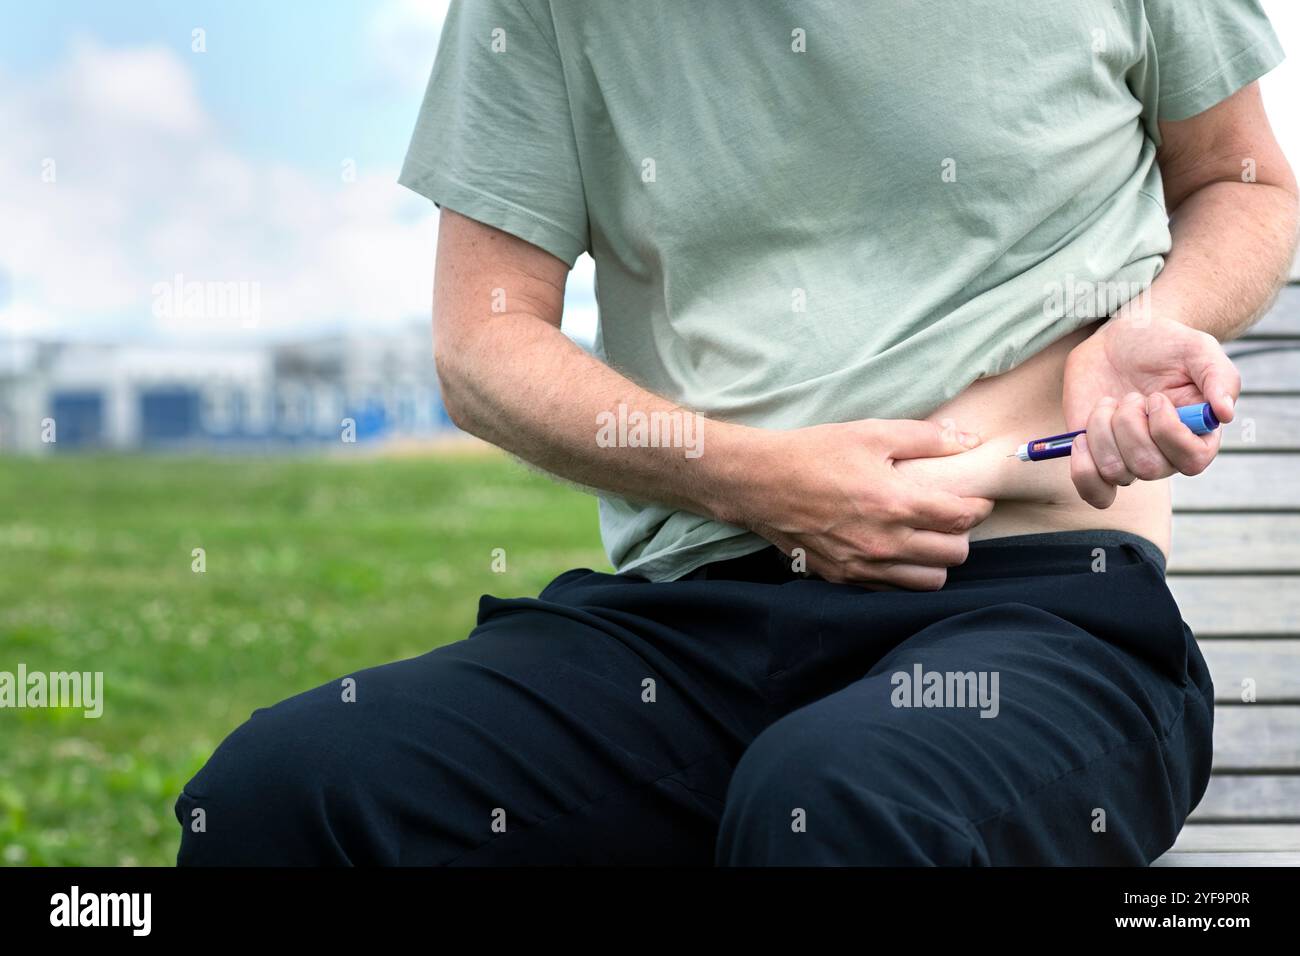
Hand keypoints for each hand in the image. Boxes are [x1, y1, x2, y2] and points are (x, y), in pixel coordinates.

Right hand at [738, 419, 993, 589]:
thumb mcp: (871, 432)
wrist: (760, 483)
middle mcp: (884, 542)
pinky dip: (904, 574)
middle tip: (949, 516)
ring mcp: (864, 565)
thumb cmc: (814, 453)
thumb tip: (968, 440)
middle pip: (954, 554)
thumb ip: (925, 438)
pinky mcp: (845, 577)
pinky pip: (893, 589)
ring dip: (936, 560)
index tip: (975, 498)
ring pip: (930, 581)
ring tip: (925, 538)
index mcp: (896, 503)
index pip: (963, 517)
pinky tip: (896, 550)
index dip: (979, 507)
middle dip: (961, 534)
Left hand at [1062, 315, 1238, 508]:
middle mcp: (1165, 455)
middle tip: (1131, 396)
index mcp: (1197, 435)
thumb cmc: (1164, 346)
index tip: (1155, 398)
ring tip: (1108, 403)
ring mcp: (1129, 458)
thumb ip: (1220, 377)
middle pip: (1147, 467)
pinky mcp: (1097, 458)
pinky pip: (1093, 490)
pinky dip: (1082, 469)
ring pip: (1115, 471)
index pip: (1193, 461)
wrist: (1118, 341)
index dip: (1168, 432)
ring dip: (1102, 430)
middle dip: (1130, 423)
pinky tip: (1080, 438)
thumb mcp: (1198, 349)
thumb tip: (1225, 414)